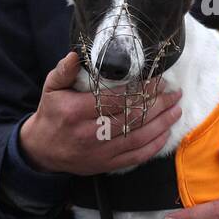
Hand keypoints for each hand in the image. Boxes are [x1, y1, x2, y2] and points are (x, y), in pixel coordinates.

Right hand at [19, 51, 182, 174]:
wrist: (42, 150)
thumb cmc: (51, 114)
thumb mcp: (51, 88)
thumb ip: (64, 71)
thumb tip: (76, 54)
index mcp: (76, 111)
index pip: (116, 99)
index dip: (140, 90)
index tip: (157, 80)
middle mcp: (90, 133)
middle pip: (132, 118)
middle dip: (158, 104)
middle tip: (174, 93)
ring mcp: (100, 152)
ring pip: (139, 137)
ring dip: (162, 123)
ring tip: (176, 109)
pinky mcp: (107, 165)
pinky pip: (137, 156)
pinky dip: (155, 145)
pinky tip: (167, 132)